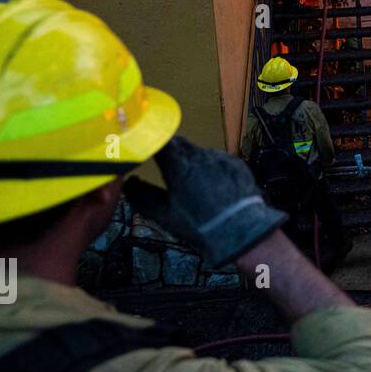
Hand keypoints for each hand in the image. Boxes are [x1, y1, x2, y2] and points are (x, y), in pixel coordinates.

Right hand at [123, 136, 286, 266]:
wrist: (241, 230)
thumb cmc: (198, 225)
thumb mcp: (163, 215)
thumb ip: (141, 196)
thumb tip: (129, 183)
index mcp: (178, 165)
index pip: (159, 141)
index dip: (151, 143)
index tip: (146, 149)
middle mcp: (199, 155)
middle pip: (179, 145)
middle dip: (170, 153)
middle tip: (167, 169)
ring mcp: (220, 157)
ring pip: (199, 153)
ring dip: (192, 162)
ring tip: (194, 186)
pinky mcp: (236, 163)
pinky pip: (218, 160)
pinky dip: (211, 168)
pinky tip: (214, 187)